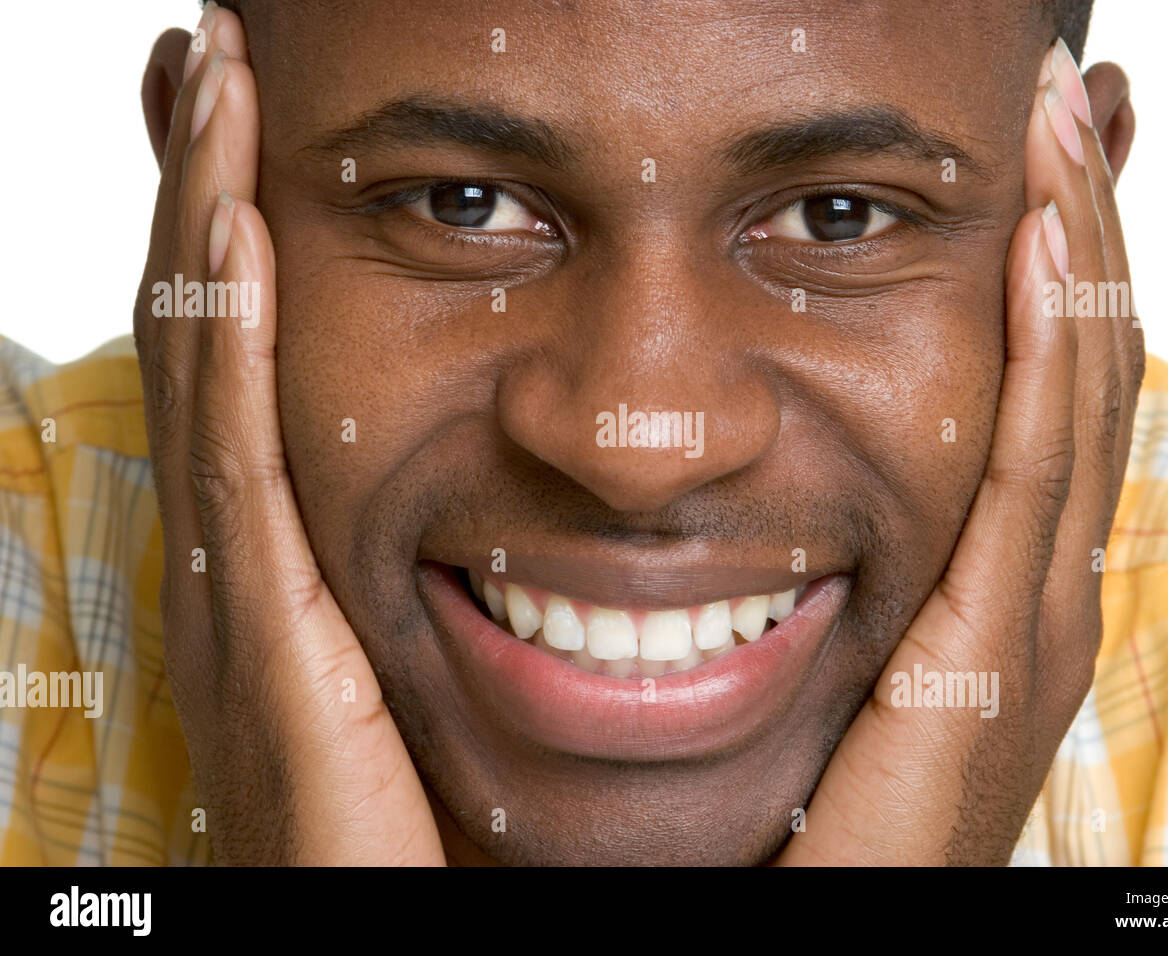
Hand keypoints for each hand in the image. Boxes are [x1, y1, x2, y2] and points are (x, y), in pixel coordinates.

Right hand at [132, 6, 443, 864]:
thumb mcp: (437, 667)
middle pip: (207, 335)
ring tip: (205, 83)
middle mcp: (245, 559)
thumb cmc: (436, 826)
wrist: (401, 927)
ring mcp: (237, 590)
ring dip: (197, 217)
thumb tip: (553, 508)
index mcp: (290, 562)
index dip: (238, 244)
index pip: (253, 366)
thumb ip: (468, 578)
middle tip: (206, 60)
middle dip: (195, 191)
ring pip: (204, 364)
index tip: (254, 132)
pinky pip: (233, 451)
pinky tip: (226, 224)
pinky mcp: (260, 630)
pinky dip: (219, 329)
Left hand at [778, 40, 1143, 864]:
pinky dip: (1053, 348)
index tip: (1036, 161)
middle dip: (1086, 230)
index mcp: (1005, 588)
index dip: (1055, 274)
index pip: (1051, 396)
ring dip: (1080, 253)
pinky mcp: (995, 647)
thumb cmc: (820, 813)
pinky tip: (1047, 248)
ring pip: (1081, 395)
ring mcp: (1036, 617)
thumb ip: (850, 572)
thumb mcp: (850, 659)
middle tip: (1077, 101)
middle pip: (1085, 372)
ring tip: (1071, 126)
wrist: (827, 921)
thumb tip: (781, 490)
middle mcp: (1042, 589)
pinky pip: (1034, 466)